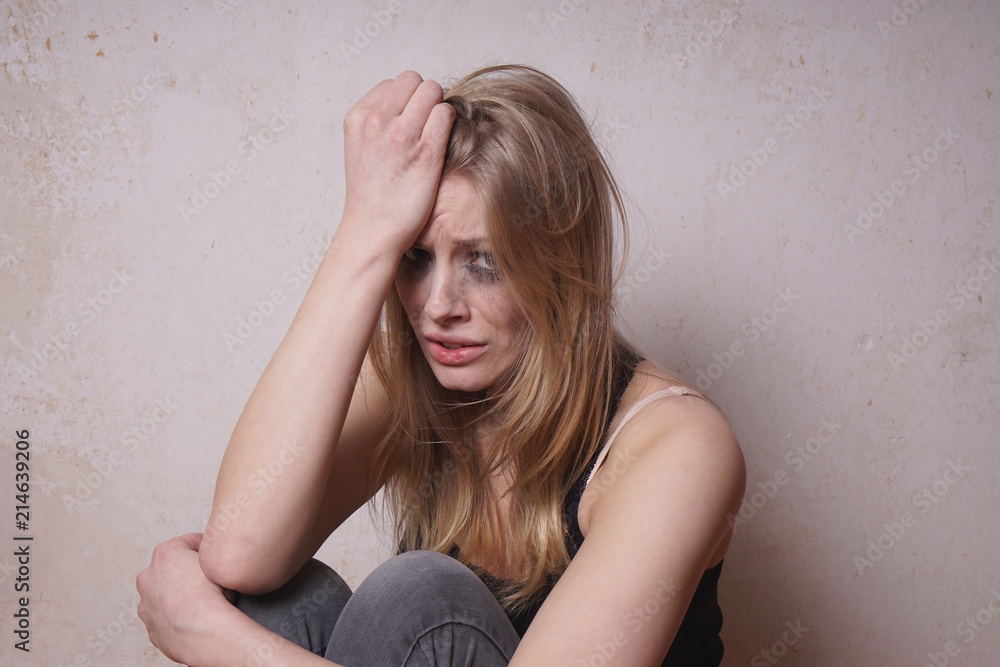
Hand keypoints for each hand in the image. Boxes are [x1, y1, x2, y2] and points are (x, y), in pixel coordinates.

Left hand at [136, 533, 235, 665]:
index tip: (214, 557)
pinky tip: (194, 618)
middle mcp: (148, 578)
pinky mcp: (152, 628)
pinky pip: (165, 617)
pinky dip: (176, 616)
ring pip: (164, 594)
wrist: (204, 633)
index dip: (207, 548)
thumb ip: (211, 555)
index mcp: (164, 554)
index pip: (190, 541)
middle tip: (207, 581)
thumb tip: (215, 559)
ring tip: (201, 602)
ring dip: (178, 595)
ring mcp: (146, 605)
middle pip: (171, 567)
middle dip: (187, 572)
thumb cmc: (211, 598)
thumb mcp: (218, 561)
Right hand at [340, 70, 455, 254]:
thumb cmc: (371, 194)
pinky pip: (446, 114)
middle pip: (414, 80)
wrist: (372, 230)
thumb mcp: (360, 147)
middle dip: (425, 96)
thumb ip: (377, 122)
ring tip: (434, 133)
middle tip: (426, 123)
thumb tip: (406, 104)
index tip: (408, 121)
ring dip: (439, 107)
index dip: (406, 99)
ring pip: (432, 90)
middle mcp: (377, 121)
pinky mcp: (426, 152)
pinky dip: (450, 123)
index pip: (393, 83)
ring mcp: (401, 135)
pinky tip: (442, 144)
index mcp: (358, 117)